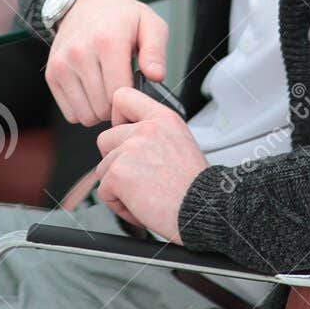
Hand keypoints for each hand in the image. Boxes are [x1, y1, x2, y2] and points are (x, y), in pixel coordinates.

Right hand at [45, 0, 168, 126]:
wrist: (88, 1)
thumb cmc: (124, 17)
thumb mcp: (150, 25)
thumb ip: (156, 52)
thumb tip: (156, 76)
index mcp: (108, 41)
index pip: (119, 94)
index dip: (132, 100)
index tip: (135, 90)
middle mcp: (79, 52)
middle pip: (102, 108)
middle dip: (116, 106)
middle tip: (121, 89)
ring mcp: (62, 63)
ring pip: (85, 115)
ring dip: (98, 110)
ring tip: (107, 90)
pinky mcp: (52, 73)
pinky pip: (70, 113)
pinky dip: (82, 108)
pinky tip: (92, 91)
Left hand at [92, 86, 207, 241]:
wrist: (206, 211)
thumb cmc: (197, 188)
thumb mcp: (181, 144)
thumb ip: (153, 135)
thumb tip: (128, 138)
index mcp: (163, 119)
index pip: (123, 96)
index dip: (117, 117)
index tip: (123, 130)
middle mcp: (146, 130)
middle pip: (106, 138)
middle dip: (116, 162)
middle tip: (139, 177)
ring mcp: (130, 149)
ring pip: (103, 168)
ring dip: (119, 186)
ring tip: (145, 196)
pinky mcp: (119, 173)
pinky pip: (104, 190)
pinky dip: (119, 204)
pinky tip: (141, 207)